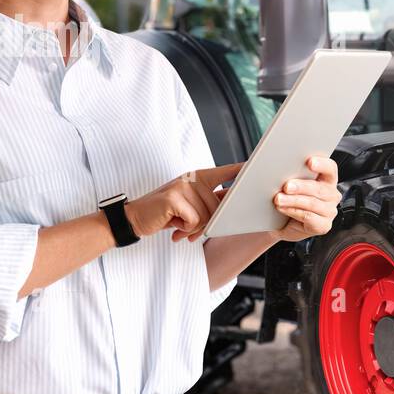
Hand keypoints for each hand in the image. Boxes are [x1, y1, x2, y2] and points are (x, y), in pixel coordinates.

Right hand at [124, 163, 242, 242]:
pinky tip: (172, 224)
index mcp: (198, 177)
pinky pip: (194, 222)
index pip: (225, 171)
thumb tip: (234, 204)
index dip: (241, 169)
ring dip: (193, 228)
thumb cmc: (167, 213)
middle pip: (217, 208)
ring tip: (178, 223)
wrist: (136, 218)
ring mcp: (183, 186)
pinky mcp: (174, 198)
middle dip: (204, 225)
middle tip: (186, 226)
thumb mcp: (191, 205)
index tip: (257, 163)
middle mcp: (192, 178)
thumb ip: (210, 202)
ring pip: (207, 217)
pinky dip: (184, 229)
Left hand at [269, 155, 340, 241]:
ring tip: (279, 199)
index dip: (322, 164)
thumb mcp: (291, 184)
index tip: (309, 162)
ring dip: (293, 200)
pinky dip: (293, 211)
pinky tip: (282, 209)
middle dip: (301, 186)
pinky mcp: (323, 225)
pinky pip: (308, 217)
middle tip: (286, 186)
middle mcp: (331, 195)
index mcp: (327, 180)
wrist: (281, 223)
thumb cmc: (288, 199)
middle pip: (319, 188)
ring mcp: (329, 211)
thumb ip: (293, 175)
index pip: (330, 168)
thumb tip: (280, 168)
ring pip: (312, 203)